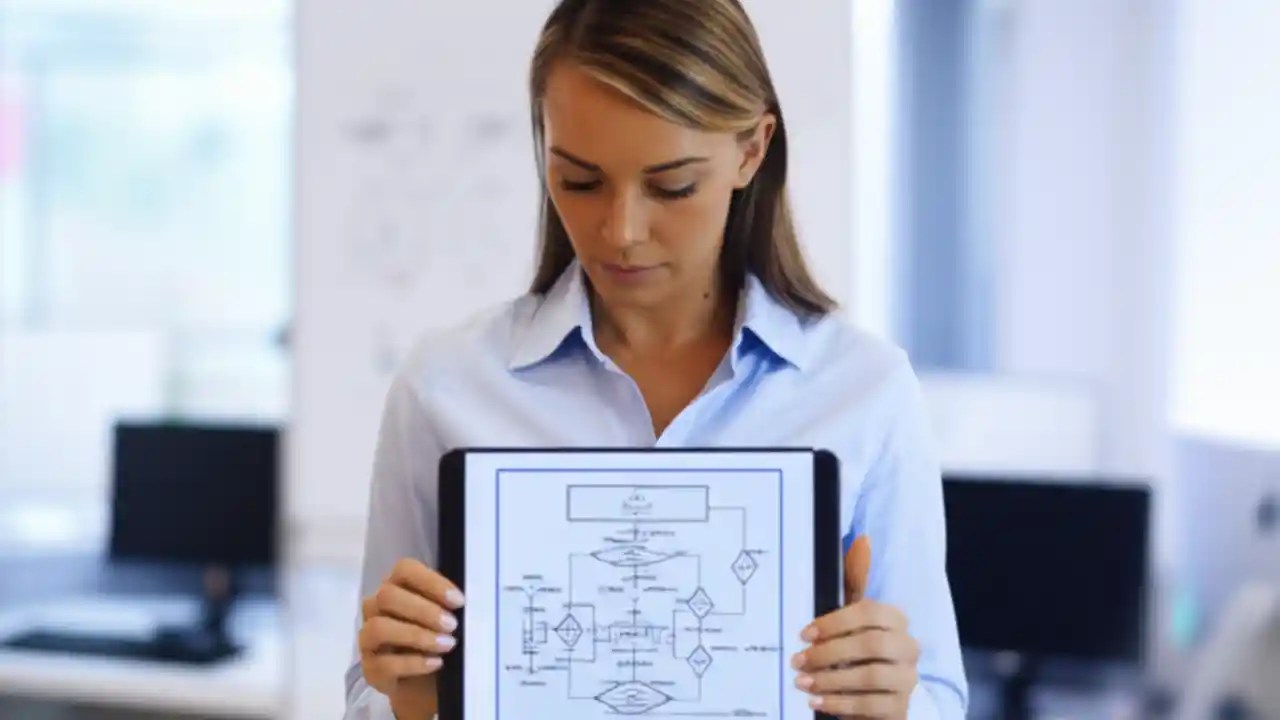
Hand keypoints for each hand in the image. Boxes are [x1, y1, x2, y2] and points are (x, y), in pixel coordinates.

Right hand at [359, 557, 465, 717]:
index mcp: (398, 587)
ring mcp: (368, 638)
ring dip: (417, 635)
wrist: (429, 682)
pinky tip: (435, 663)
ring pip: (379, 628)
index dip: (431, 582)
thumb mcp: (450, 618)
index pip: (404, 569)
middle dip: (424, 610)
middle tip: (452, 625)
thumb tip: (471, 601)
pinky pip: (384, 663)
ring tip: (446, 645)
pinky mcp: (370, 668)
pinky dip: (413, 663)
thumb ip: (452, 605)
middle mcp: (377, 607)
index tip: (458, 601)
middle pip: (388, 596)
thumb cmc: (441, 639)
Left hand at [792, 536, 919, 718]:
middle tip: (798, 660)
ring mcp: (908, 679)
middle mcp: (908, 648)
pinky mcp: (901, 709)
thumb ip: (855, 583)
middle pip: (871, 645)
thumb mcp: (854, 618)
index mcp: (896, 620)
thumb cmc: (859, 650)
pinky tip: (817, 702)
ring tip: (803, 682)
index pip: (871, 612)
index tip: (804, 633)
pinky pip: (872, 707)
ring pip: (872, 677)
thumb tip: (862, 539)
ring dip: (831, 680)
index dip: (836, 622)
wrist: (880, 696)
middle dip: (829, 652)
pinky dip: (841, 704)